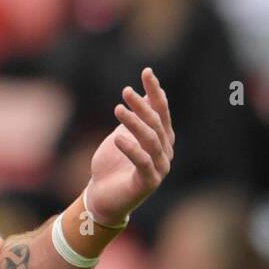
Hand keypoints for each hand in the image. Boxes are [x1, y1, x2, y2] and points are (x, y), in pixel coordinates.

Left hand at [84, 68, 173, 226]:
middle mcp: (165, 152)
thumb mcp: (123, 134)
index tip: (146, 72)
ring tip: (118, 109)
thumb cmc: (113, 165)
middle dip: (142, 106)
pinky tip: (117, 138)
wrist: (103, 197)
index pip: (161, 110)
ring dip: (135, 123)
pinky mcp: (148, 183)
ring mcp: (159, 168)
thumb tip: (145, 92)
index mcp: (161, 139)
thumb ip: (136, 118)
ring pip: (150, 140)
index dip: (155, 92)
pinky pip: (142, 162)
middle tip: (125, 91)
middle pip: (156, 124)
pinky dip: (131, 149)